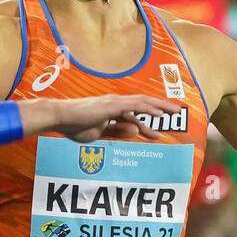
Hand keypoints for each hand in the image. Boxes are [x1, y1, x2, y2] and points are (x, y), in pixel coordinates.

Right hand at [27, 94, 182, 142]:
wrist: (60, 117)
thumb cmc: (74, 126)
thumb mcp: (99, 133)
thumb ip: (116, 132)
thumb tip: (135, 132)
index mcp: (111, 110)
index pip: (134, 116)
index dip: (146, 125)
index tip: (157, 133)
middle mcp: (116, 103)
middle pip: (144, 104)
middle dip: (161, 108)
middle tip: (176, 114)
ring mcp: (114, 102)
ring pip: (143, 102)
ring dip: (161, 106)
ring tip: (175, 112)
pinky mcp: (112, 105)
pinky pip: (135, 106)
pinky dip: (148, 109)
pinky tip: (160, 114)